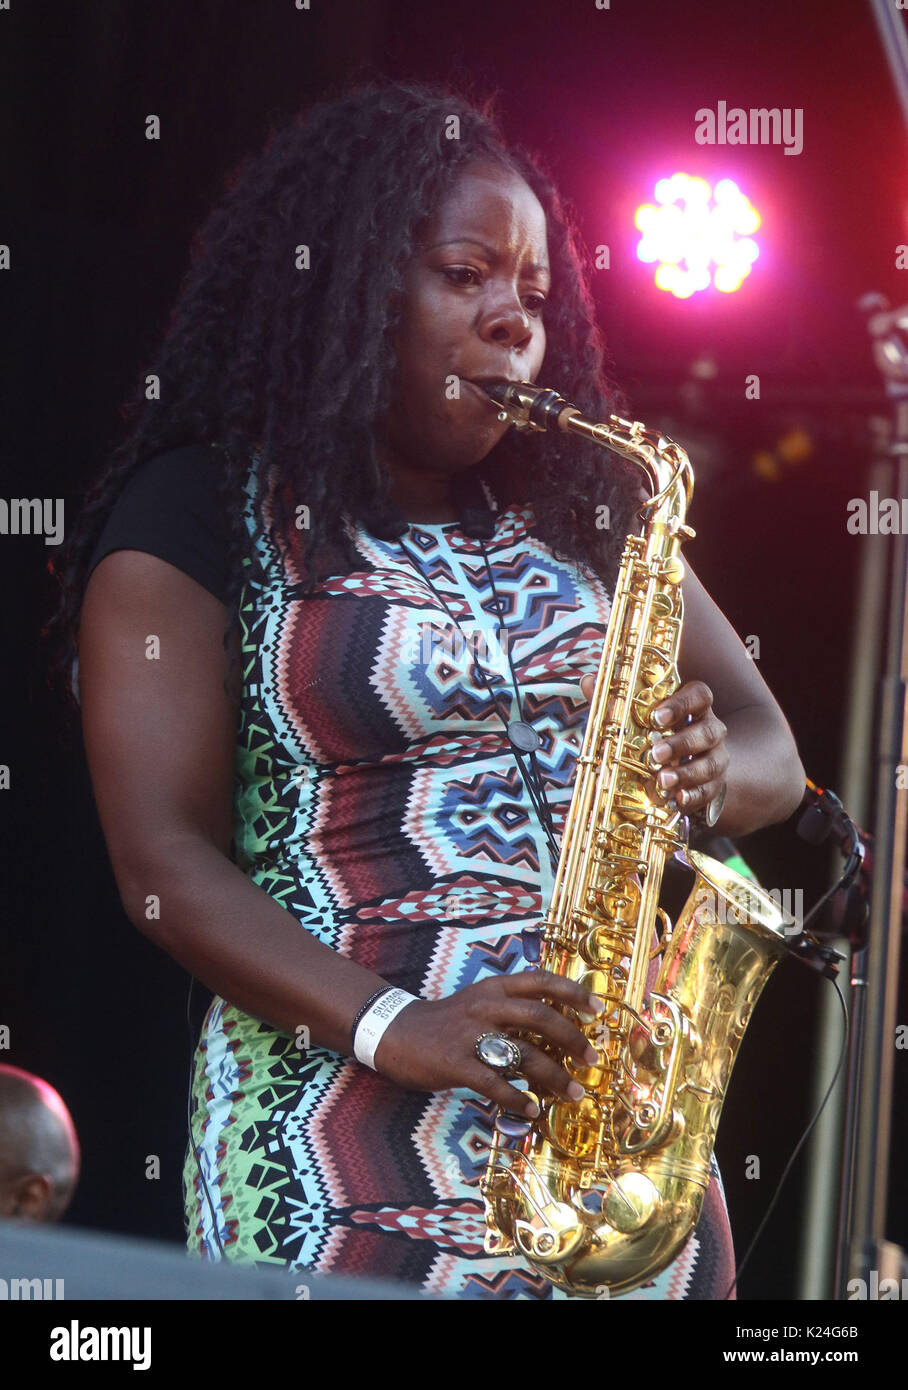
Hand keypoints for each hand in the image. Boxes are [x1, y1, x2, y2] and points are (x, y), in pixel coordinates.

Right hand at [373, 971, 605, 1116]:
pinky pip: (495, 1084)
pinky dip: (517, 1099)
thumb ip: (511, 1007)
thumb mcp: (478, 1001)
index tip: (598, 1009)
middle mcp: (486, 1006)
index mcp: (494, 988)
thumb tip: (556, 1024)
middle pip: (541, 1017)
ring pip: (524, 1054)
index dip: (573, 992)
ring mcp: (470, 1035)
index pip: (540, 981)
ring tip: (574, 1093)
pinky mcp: (456, 1064)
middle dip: (573, 1039)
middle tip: (592, 1060)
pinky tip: (531, 1110)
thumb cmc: (444, 1021)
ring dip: (555, 1076)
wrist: (394, 1032)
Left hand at [581, 674, 727, 820]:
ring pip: (710, 763)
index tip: (657, 717)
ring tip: (662, 781)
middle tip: (655, 754)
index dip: (682, 704)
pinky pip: (709, 791)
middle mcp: (710, 729)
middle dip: (681, 744)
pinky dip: (694, 796)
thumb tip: (588, 681)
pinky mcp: (715, 784)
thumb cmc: (658, 735)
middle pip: (708, 731)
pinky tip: (678, 800)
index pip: (700, 695)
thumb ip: (616, 702)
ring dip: (686, 773)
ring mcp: (716, 758)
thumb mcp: (639, 719)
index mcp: (694, 707)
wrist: (688, 767)